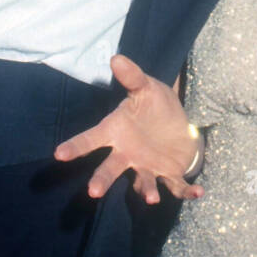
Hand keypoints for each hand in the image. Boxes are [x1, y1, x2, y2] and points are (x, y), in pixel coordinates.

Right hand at [54, 54, 203, 203]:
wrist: (179, 126)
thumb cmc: (155, 106)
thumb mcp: (147, 88)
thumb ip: (133, 77)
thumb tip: (116, 58)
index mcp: (117, 132)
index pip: (91, 139)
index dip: (76, 146)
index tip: (59, 154)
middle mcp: (128, 154)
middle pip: (111, 168)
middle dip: (102, 179)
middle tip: (92, 191)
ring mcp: (147, 166)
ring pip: (142, 182)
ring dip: (146, 190)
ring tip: (150, 198)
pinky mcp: (168, 174)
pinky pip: (176, 185)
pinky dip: (186, 190)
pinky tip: (198, 191)